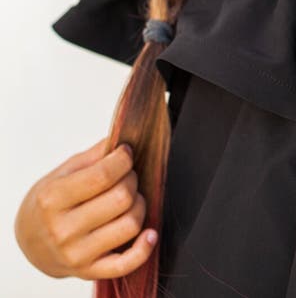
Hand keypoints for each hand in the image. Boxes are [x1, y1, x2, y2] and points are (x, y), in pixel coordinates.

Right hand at [14, 136, 157, 279]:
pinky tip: (150, 232)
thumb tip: (123, 139)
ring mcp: (77, 254)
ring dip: (139, 205)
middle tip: (127, 175)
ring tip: (130, 199)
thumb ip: (94, 156)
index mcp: (53, 199)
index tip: (126, 153)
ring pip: (130, 224)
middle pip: (121, 198)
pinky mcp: (90, 272)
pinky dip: (145, 247)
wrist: (30, 241)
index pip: (103, 175)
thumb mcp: (62, 173)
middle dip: (132, 179)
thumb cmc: (48, 202)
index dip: (123, 159)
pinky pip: (127, 264)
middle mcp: (63, 230)